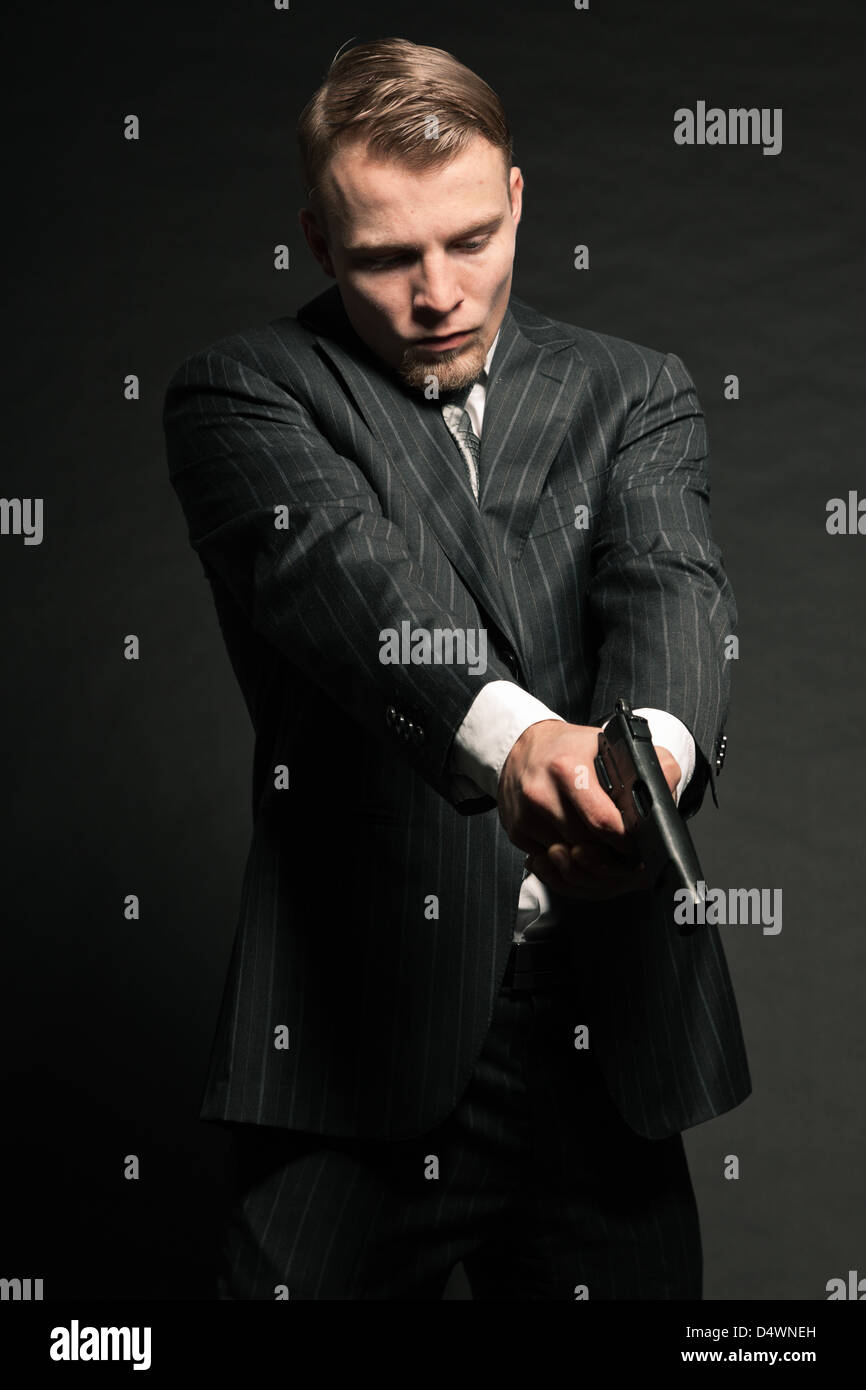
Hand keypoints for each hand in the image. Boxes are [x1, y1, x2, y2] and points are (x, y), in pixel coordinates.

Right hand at [499, 720, 680, 899]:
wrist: (521, 746)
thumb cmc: (570, 748)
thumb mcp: (612, 744)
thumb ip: (651, 765)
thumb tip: (665, 799)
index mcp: (566, 768)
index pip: (603, 823)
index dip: (625, 841)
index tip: (634, 845)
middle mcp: (541, 793)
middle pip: (587, 846)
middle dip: (608, 853)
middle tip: (621, 851)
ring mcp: (525, 815)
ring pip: (568, 858)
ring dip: (587, 858)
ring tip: (599, 846)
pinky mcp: (515, 831)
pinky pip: (549, 860)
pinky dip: (565, 857)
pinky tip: (573, 841)